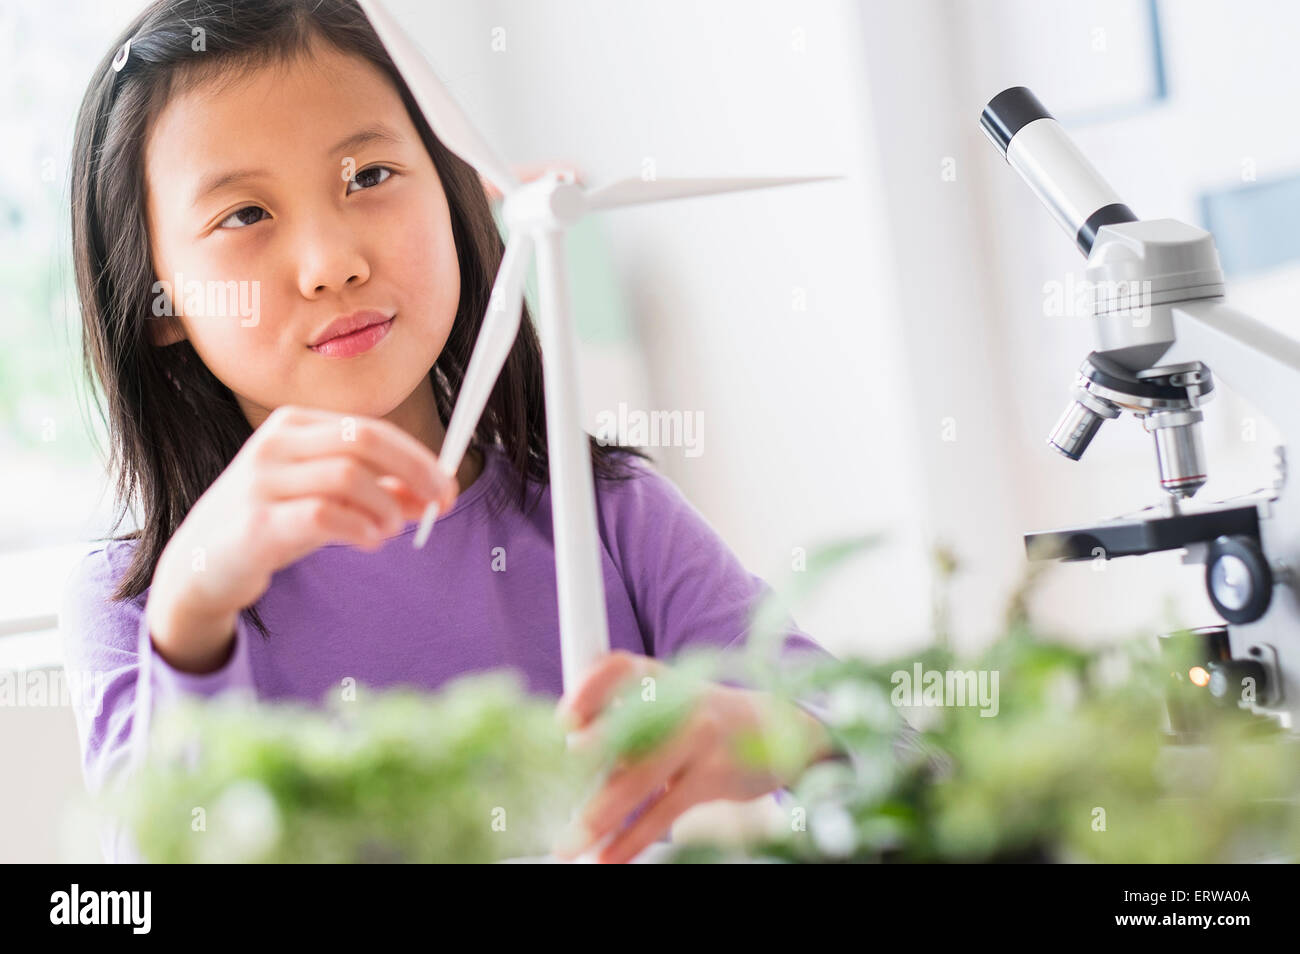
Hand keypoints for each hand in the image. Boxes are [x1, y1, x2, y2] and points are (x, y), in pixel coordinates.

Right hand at [147, 405, 458, 670]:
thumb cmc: (272, 521)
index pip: (370, 428)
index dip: (417, 457)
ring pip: (345, 475)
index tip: (447, 487)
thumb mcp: (327, 499)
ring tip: (392, 530)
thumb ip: (378, 492)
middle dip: (413, 471)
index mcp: (293, 426)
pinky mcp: (255, 524)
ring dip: (385, 504)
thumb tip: (432, 495)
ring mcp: (260, 482)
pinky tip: (370, 541)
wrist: (202, 564)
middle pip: (361, 440)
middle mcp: (274, 444)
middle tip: (441, 504)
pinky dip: (359, 528)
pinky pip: (322, 515)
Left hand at [552, 650, 835, 863]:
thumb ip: (627, 717)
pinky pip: (663, 812)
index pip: (619, 668)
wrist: (783, 728)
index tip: (563, 720)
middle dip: (586, 759)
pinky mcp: (713, 775)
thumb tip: (567, 751)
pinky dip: (631, 840)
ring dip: (598, 816)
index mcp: (661, 676)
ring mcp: (699, 737)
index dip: (588, 689)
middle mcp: (679, 700)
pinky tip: (609, 856)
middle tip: (554, 786)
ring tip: (569, 843)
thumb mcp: (672, 699)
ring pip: (637, 779)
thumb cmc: (708, 718)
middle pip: (624, 728)